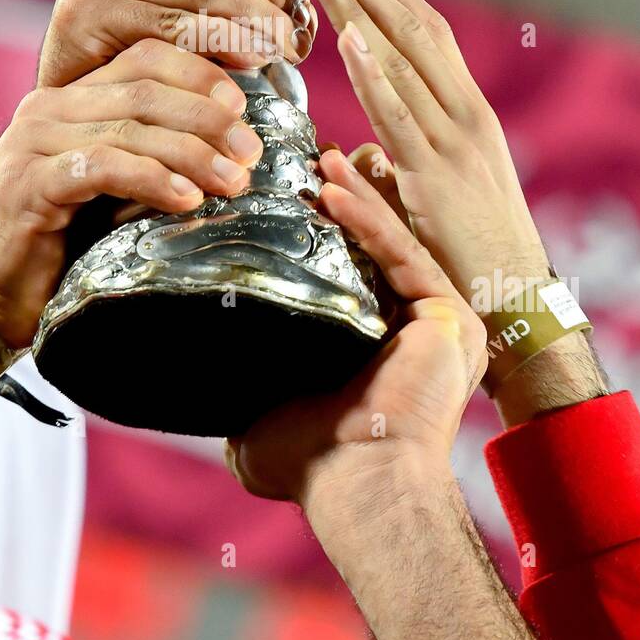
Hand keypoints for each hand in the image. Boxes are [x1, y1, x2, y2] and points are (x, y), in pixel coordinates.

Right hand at [0, 41, 261, 347]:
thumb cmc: (57, 249)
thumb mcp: (113, 192)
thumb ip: (153, 160)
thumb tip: (232, 151)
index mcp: (70, 100)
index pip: (143, 58)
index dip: (199, 75)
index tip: (243, 108)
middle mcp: (47, 108)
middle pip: (144, 88)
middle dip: (208, 117)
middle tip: (250, 151)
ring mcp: (32, 142)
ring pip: (130, 126)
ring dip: (192, 151)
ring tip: (233, 178)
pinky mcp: (26, 183)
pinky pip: (102, 168)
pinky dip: (152, 179)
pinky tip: (187, 199)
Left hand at [228, 148, 486, 509]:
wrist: (357, 482)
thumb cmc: (310, 462)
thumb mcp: (257, 421)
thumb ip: (240, 388)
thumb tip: (189, 375)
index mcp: (376, 349)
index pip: (349, 273)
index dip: (322, 230)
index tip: (289, 190)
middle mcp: (412, 332)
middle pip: (376, 248)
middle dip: (346, 199)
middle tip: (310, 156)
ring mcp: (437, 322)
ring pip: (391, 242)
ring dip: (356, 195)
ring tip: (322, 156)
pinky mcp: (450, 315)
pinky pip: (403, 254)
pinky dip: (369, 218)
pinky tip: (334, 188)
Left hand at [304, 0, 550, 309]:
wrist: (515, 301)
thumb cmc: (473, 251)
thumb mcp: (436, 194)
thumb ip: (399, 163)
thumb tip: (359, 153)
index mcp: (469, 113)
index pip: (427, 33)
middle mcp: (465, 115)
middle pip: (411, 30)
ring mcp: (453, 143)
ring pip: (403, 61)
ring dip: (359, 10)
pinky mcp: (435, 177)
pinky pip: (399, 115)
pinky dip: (374, 72)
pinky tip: (347, 39)